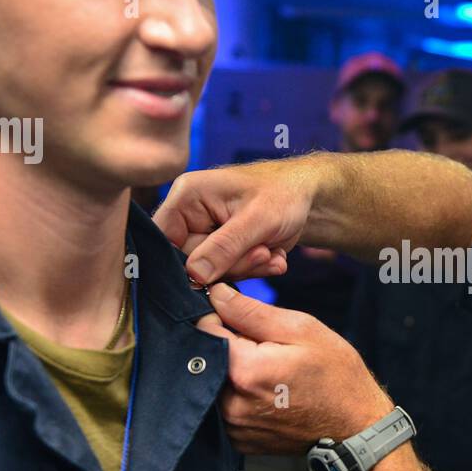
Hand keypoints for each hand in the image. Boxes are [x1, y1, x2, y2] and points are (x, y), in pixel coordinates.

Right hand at [153, 159, 316, 284]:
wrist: (307, 197)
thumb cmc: (283, 194)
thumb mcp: (257, 220)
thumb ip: (225, 247)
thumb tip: (194, 276)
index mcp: (187, 196)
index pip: (164, 239)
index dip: (185, 263)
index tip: (216, 273)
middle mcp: (189, 215)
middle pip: (190, 261)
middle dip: (230, 265)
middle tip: (261, 254)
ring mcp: (205, 233)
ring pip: (211, 272)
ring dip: (246, 268)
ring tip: (270, 253)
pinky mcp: (221, 250)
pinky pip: (228, 273)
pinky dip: (252, 270)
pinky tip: (272, 256)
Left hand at [198, 283, 393, 454]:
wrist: (356, 427)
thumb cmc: (336, 376)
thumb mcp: (301, 329)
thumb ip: (251, 312)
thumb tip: (216, 294)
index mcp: (244, 370)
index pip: (204, 328)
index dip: (222, 317)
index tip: (245, 320)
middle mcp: (230, 403)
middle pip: (206, 357)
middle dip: (229, 345)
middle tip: (264, 348)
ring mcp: (233, 427)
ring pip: (214, 382)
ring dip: (233, 371)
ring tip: (270, 372)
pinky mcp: (238, 440)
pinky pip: (225, 407)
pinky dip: (239, 396)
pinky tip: (268, 393)